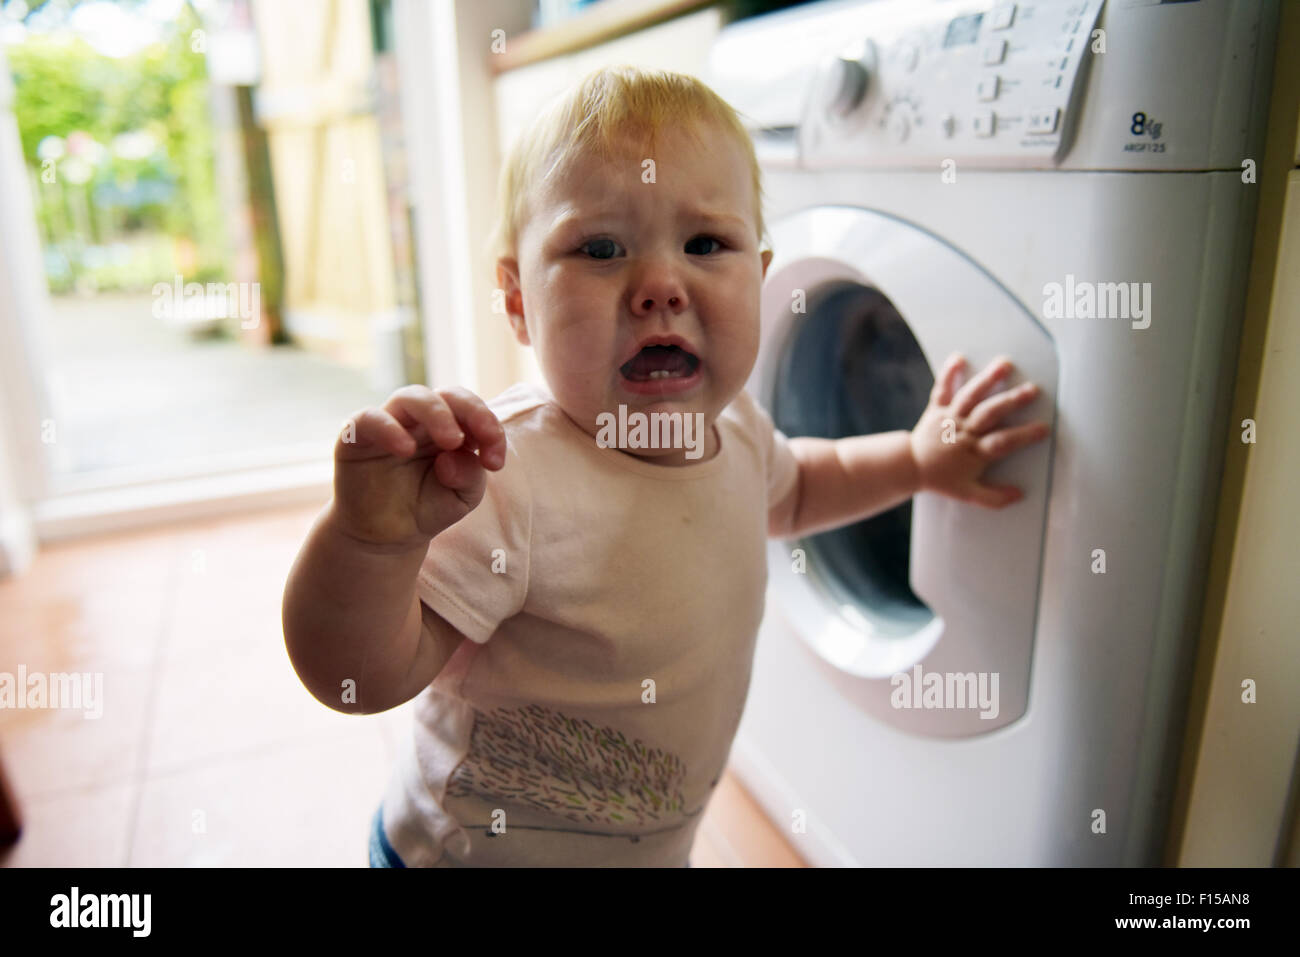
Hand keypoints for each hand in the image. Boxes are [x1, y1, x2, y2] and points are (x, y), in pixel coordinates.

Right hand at [330, 385, 507, 548]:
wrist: (386, 538)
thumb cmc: (426, 508)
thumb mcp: (462, 498)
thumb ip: (471, 477)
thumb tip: (453, 456)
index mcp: (449, 428)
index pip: (473, 410)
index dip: (489, 427)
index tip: (495, 463)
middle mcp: (419, 421)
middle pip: (447, 394)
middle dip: (470, 411)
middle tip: (473, 441)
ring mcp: (389, 425)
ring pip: (410, 397)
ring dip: (436, 413)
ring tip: (451, 442)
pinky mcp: (356, 438)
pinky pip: (368, 419)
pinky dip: (388, 428)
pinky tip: (405, 448)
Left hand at [908, 354, 1049, 508]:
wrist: (909, 467)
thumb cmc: (941, 480)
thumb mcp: (967, 494)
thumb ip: (994, 498)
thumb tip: (1020, 495)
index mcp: (974, 452)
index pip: (1003, 443)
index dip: (1023, 436)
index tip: (1044, 428)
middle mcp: (963, 432)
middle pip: (989, 414)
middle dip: (1011, 401)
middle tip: (1033, 389)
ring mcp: (949, 418)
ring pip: (969, 397)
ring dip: (987, 380)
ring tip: (1005, 364)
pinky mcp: (936, 408)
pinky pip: (942, 389)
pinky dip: (949, 373)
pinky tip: (959, 357)